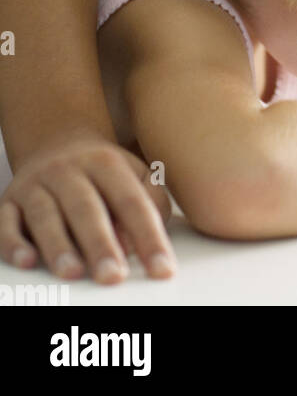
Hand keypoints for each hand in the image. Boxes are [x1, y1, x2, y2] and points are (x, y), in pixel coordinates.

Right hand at [0, 128, 175, 283]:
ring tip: (73, 273)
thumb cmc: (103, 172)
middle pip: (86, 208)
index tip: (162, 269)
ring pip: (45, 215)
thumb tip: (141, 242)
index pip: (131, 202)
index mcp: (106, 162)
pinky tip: (27, 261)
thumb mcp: (136, 173)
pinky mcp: (9, 202)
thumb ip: (151, 202)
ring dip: (59, 246)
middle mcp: (68, 170)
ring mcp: (36, 185)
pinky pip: (6, 223)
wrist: (56, 140)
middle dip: (101, 244)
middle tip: (114, 276)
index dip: (149, 236)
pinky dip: (14, 244)